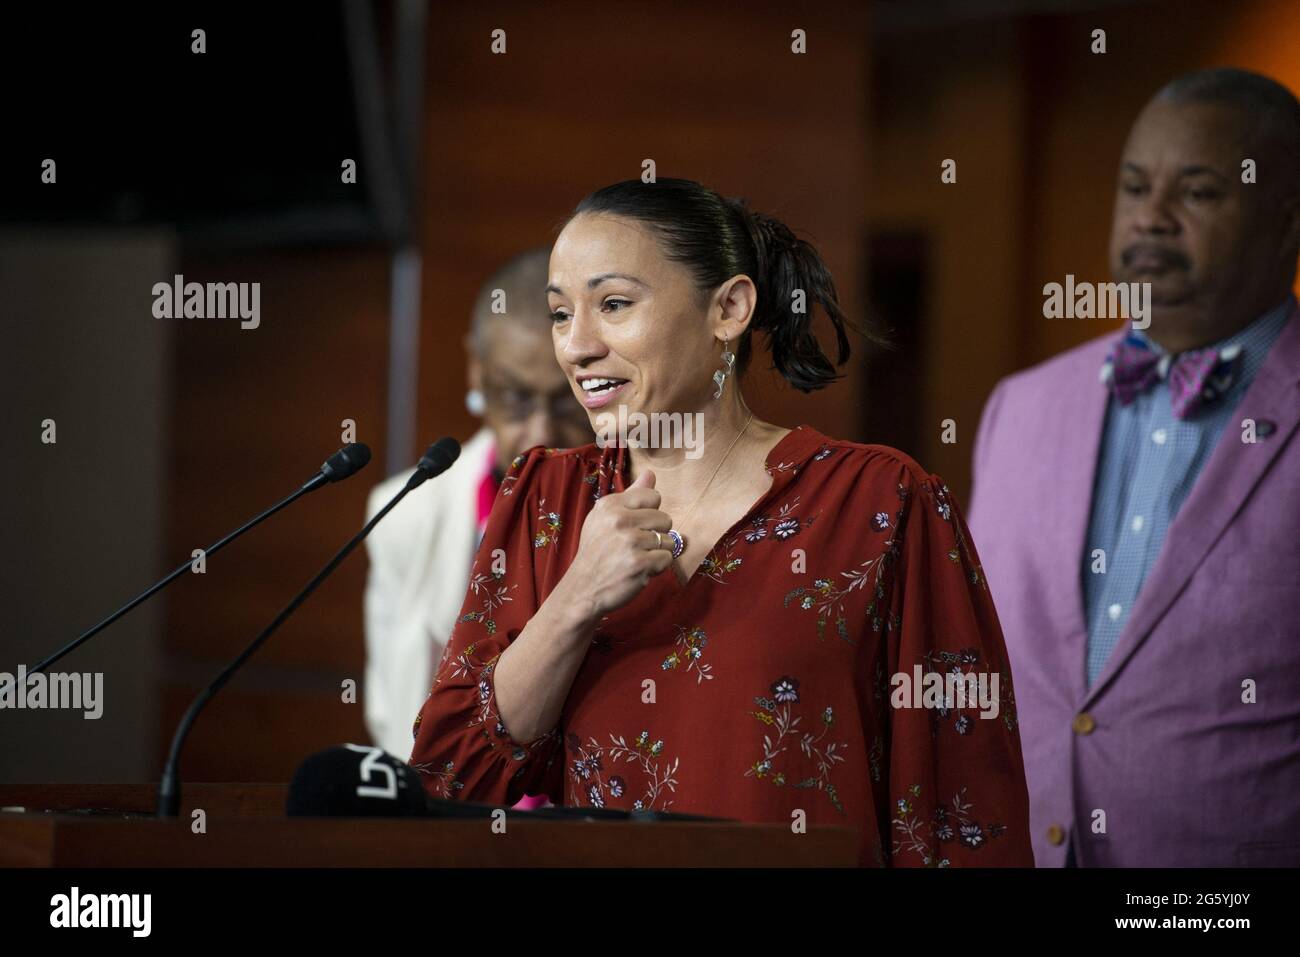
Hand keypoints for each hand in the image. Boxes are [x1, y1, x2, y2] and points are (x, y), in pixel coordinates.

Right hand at [561, 469, 673, 619]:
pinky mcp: (640, 563)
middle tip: (635, 546)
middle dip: (656, 534)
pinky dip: (657, 567)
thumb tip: (651, 474)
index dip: (649, 513)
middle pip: (666, 518)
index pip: (653, 496)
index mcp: (610, 504)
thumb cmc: (597, 552)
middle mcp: (619, 520)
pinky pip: (668, 559)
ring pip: (669, 540)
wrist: (583, 589)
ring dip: (657, 553)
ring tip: (636, 558)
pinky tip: (639, 570)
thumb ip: (631, 495)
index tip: (635, 526)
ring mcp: (630, 542)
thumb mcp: (604, 518)